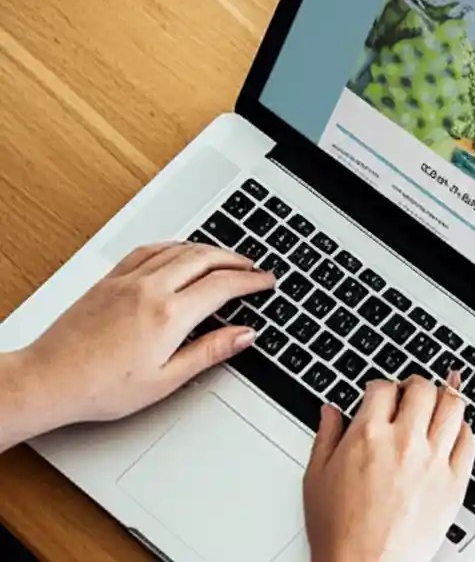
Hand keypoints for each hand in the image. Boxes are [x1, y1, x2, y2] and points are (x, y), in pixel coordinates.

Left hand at [1, 242, 273, 446]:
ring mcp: (128, 280)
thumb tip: (243, 335)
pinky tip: (180, 251)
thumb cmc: (100, 387)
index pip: (223, 286)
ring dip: (209, 250)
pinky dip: (174, 246)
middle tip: (254, 268)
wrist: (48, 380)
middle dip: (236, 260)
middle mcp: (150, 289)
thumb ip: (210, 352)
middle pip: (205, 259)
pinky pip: (149, 250)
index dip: (252, 281)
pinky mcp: (109, 280)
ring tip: (226, 258)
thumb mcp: (166, 379)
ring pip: (179, 250)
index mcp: (169, 315)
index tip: (266, 282)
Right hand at [304, 371, 474, 561]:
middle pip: (423, 389)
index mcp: (368, 436)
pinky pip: (469, 443)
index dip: (380, 386)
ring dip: (446, 396)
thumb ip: (326, 436)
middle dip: (415, 385)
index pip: (383, 387)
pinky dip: (463, 430)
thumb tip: (331, 411)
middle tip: (411, 392)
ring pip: (453, 407)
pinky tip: (456, 429)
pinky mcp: (454, 482)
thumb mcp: (315, 478)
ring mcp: (433, 461)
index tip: (380, 393)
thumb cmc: (339, 532)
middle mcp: (404, 442)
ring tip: (441, 397)